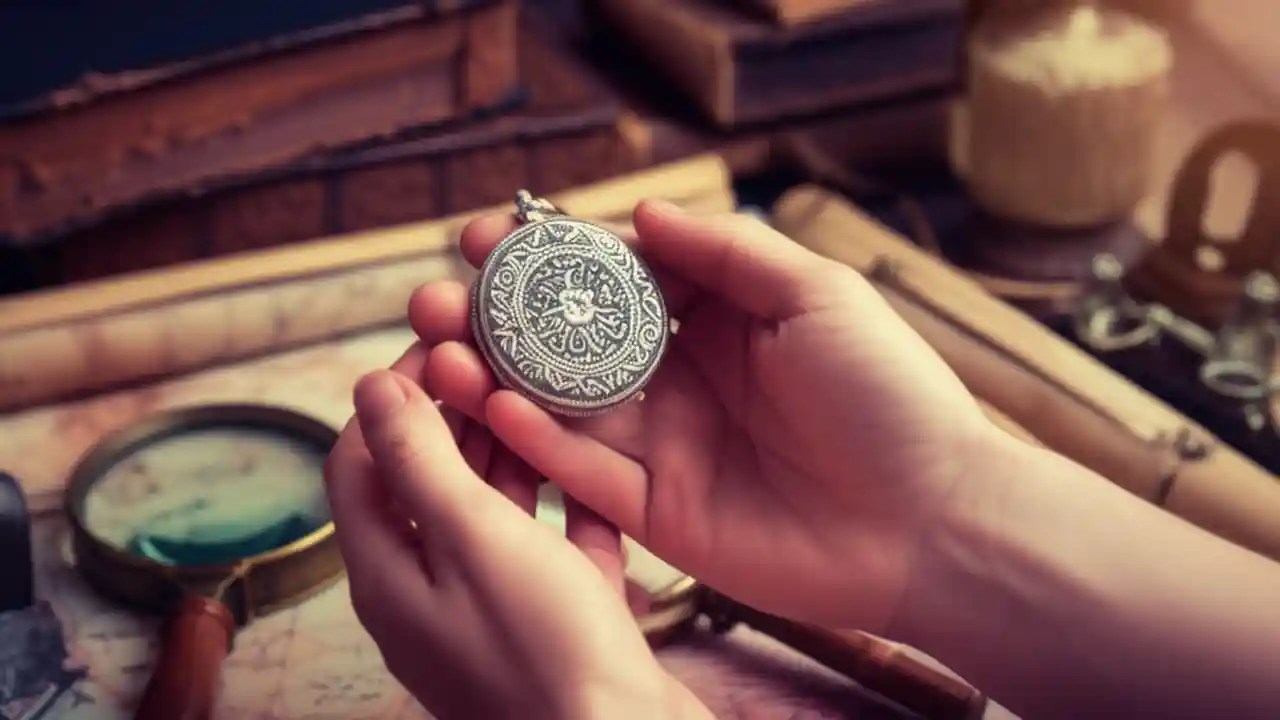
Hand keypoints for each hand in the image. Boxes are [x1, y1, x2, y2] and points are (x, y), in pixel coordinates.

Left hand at [323, 346, 710, 719]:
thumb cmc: (545, 652)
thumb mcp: (470, 538)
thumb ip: (418, 460)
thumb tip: (369, 386)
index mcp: (388, 576)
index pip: (360, 462)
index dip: (390, 396)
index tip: (438, 343)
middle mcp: (432, 591)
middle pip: (426, 479)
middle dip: (453, 412)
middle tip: (494, 353)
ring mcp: (496, 607)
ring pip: (492, 507)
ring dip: (510, 448)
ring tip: (541, 386)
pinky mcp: (557, 617)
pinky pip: (552, 541)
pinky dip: (564, 500)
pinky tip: (588, 457)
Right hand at [413, 201, 1003, 630]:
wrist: (931, 519)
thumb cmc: (889, 396)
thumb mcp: (816, 295)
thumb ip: (728, 252)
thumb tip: (643, 213)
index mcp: (715, 319)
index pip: (613, 276)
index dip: (548, 255)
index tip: (487, 235)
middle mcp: (678, 378)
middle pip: (567, 341)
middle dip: (496, 318)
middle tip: (436, 299)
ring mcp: (663, 445)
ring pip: (558, 406)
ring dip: (492, 378)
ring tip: (436, 353)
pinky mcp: (657, 510)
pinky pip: (582, 474)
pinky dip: (534, 441)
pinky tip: (491, 407)